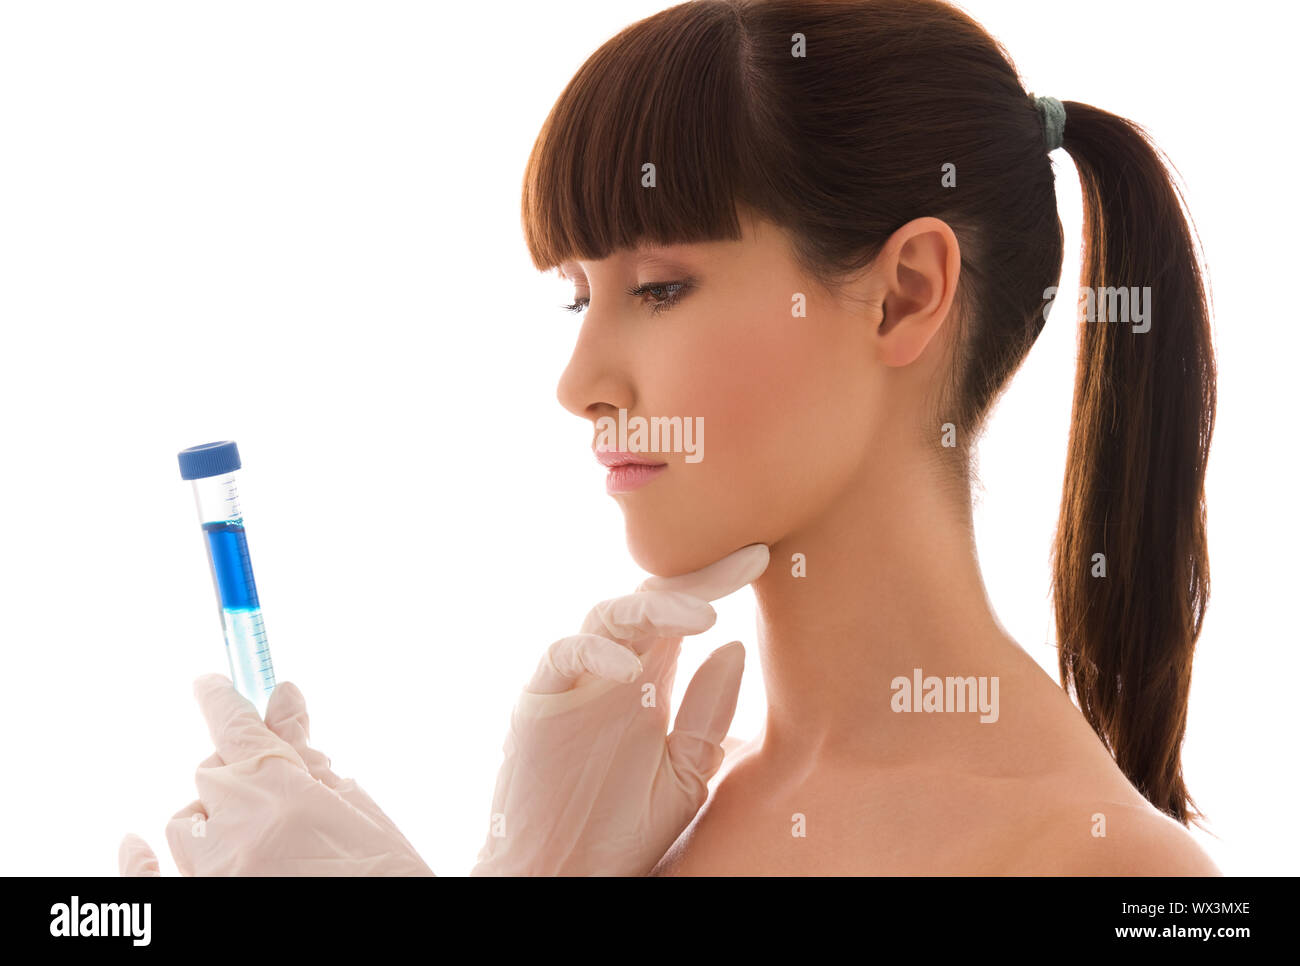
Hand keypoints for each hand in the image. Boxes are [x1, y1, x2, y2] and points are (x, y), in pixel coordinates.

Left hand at [119, 675, 432, 875]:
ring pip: (186, 821)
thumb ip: (310, 756)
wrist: (393, 937)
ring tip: (254, 836)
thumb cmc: (386, 878)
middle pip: (212, 772)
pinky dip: (139, 858)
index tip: (210, 683)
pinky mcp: (200, 905)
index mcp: (285, 797)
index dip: (221, 699)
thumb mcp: (361, 813)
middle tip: (276, 786)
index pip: (236, 728)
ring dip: (213, 817)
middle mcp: (238, 832)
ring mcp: (213, 876)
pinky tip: (135, 843)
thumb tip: (284, 697)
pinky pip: (144, 876)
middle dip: (240, 770)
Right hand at [471, 543, 769, 875]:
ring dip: (656, 607)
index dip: (720, 580)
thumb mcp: (686, 775)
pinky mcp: (538, 701)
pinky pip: (562, 655)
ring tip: (703, 616)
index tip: (765, 557)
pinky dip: (594, 654)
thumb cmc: (621, 831)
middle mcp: (614, 668)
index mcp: (652, 678)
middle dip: (698, 576)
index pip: (685, 610)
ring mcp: (575, 680)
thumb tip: (734, 646)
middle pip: (651, 597)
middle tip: (746, 559)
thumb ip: (708, 716)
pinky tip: (631, 670)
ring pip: (609, 613)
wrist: (566, 878)